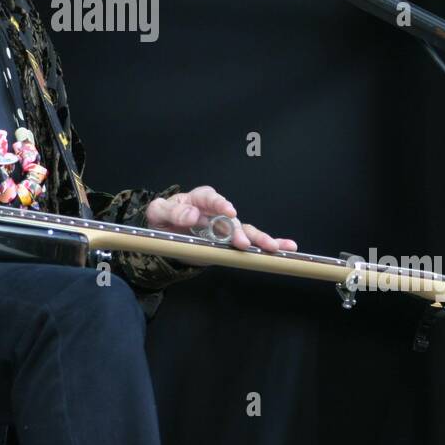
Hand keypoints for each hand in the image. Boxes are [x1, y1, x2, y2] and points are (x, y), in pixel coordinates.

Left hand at [145, 185, 297, 252]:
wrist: (165, 233)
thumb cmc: (164, 218)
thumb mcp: (158, 213)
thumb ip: (171, 212)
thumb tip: (191, 215)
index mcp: (198, 199)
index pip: (209, 197)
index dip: (219, 203)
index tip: (226, 211)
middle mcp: (215, 212)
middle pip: (230, 218)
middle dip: (237, 231)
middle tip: (242, 243)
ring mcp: (224, 228)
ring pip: (245, 231)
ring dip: (259, 239)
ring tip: (273, 247)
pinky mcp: (228, 242)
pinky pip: (250, 243)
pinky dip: (268, 244)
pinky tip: (286, 247)